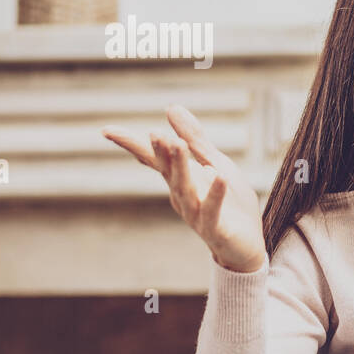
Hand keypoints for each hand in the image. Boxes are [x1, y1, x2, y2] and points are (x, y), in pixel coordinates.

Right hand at [101, 105, 266, 272]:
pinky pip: (213, 212)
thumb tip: (171, 107)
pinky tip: (218, 176)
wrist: (247, 246)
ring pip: (185, 189)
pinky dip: (215, 195)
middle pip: (168, 171)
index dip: (132, 144)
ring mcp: (197, 215)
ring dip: (180, 168)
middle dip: (161, 153)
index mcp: (181, 179)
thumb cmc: (231, 205)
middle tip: (155, 133)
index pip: (153, 159)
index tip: (106, 130)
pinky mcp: (216, 230)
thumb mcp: (217, 163)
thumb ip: (195, 140)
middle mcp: (183, 196)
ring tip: (177, 145)